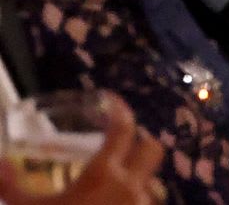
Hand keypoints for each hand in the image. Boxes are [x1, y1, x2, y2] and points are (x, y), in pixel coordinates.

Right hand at [0, 96, 162, 204]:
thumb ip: (11, 187)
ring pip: (153, 184)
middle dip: (140, 144)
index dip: (120, 110)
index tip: (112, 102)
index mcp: (105, 174)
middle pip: (153, 149)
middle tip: (120, 147)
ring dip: (139, 180)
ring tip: (115, 187)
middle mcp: (131, 188)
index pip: (122, 128)